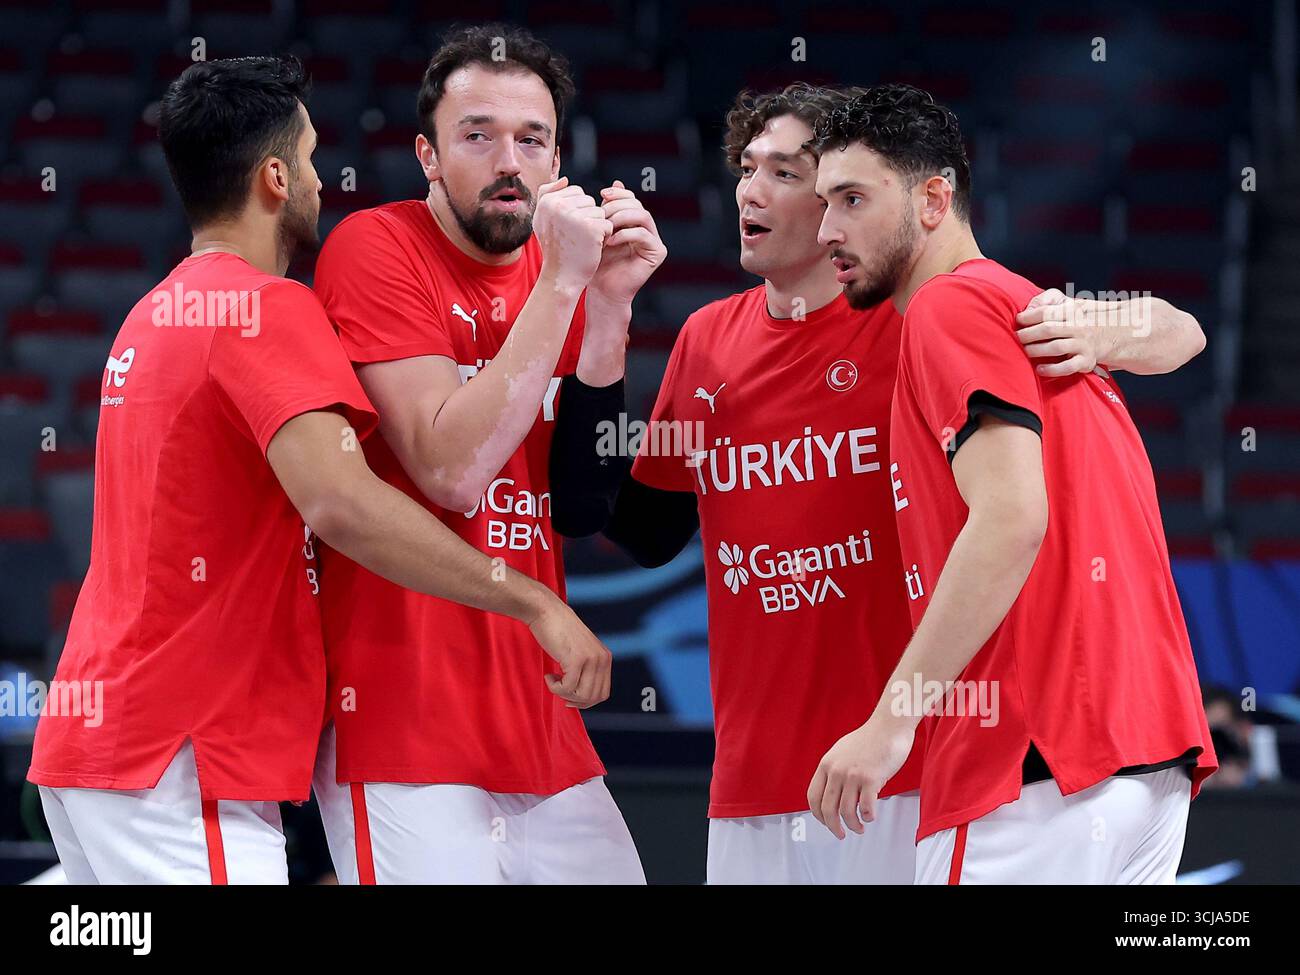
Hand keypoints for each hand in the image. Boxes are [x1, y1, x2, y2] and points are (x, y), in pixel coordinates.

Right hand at [527, 595, 612, 708]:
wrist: (546, 612)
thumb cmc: (558, 631)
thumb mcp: (580, 651)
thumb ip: (586, 670)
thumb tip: (582, 699)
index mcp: (605, 657)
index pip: (603, 693)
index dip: (585, 701)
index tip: (569, 698)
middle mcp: (602, 658)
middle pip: (593, 697)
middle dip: (574, 700)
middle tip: (559, 690)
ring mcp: (591, 659)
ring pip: (581, 695)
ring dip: (563, 693)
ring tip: (553, 680)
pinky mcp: (577, 660)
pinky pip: (568, 688)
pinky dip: (555, 687)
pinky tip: (549, 675)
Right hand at [533, 177, 612, 292]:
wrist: (561, 277)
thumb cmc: (555, 249)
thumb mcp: (543, 219)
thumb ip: (548, 195)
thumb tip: (565, 179)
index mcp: (547, 201)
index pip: (576, 192)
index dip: (577, 210)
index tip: (567, 228)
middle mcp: (559, 206)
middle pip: (589, 200)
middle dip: (588, 217)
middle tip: (575, 236)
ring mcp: (576, 216)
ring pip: (599, 211)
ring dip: (596, 227)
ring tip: (583, 241)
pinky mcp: (591, 228)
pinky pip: (608, 224)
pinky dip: (604, 236)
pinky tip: (592, 247)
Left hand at [588, 181, 666, 304]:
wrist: (602, 291)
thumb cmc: (596, 263)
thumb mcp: (598, 231)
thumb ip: (606, 210)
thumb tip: (615, 182)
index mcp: (634, 222)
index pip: (631, 198)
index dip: (619, 193)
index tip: (602, 194)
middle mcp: (647, 229)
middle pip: (637, 204)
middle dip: (617, 205)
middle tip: (601, 213)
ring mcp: (654, 241)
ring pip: (643, 216)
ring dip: (621, 217)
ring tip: (605, 226)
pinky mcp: (657, 253)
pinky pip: (643, 234)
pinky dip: (625, 234)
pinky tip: (610, 241)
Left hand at [807, 714, 914, 838]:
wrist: (889, 726)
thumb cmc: (869, 739)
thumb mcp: (842, 752)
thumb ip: (836, 771)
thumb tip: (836, 794)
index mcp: (826, 764)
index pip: (813, 797)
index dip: (818, 815)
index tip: (826, 823)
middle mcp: (836, 771)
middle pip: (827, 808)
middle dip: (833, 827)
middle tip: (840, 834)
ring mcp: (853, 775)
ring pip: (846, 812)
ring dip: (853, 825)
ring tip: (859, 828)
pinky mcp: (871, 779)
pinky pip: (867, 808)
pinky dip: (868, 817)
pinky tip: (871, 816)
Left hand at [1015, 288, 1117, 377]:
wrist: (1108, 333)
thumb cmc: (1076, 319)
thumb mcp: (1066, 302)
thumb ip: (1047, 299)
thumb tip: (1029, 308)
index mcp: (1072, 311)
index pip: (1047, 312)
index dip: (1029, 317)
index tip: (1018, 321)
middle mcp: (1078, 327)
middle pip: (1048, 329)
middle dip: (1028, 334)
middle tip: (1017, 338)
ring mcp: (1083, 345)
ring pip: (1056, 347)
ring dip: (1036, 350)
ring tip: (1025, 351)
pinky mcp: (1086, 361)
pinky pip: (1068, 367)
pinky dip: (1052, 370)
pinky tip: (1039, 369)